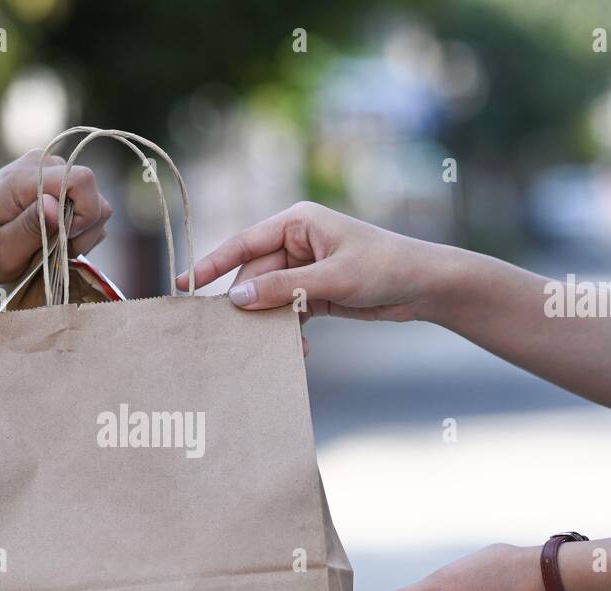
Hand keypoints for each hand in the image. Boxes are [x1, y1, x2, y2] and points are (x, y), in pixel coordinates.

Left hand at [0, 150, 112, 282]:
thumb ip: (28, 229)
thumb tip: (55, 205)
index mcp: (25, 178)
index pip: (81, 181)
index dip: (83, 217)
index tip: (61, 241)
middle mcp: (44, 163)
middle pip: (94, 195)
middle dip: (83, 232)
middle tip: (53, 250)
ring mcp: (52, 168)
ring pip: (95, 203)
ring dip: (80, 233)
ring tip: (49, 246)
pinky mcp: (58, 179)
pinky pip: (87, 205)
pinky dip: (76, 228)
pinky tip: (52, 237)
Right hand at [176, 201, 456, 322]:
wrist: (425, 286)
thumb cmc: (385, 268)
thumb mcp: (332, 278)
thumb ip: (283, 289)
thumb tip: (236, 299)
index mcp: (297, 222)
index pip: (244, 243)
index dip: (212, 264)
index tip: (185, 284)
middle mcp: (296, 241)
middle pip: (254, 277)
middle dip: (251, 306)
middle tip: (240, 336)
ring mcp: (304, 267)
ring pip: (269, 298)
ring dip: (272, 323)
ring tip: (282, 345)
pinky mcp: (314, 291)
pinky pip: (287, 311)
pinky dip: (289, 329)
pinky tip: (299, 347)